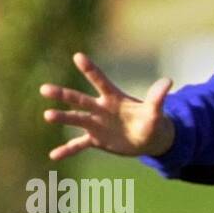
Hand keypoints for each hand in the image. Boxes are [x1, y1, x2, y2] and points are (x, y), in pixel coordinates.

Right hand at [40, 52, 174, 160]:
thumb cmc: (151, 121)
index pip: (100, 81)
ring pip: (76, 119)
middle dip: (63, 95)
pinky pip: (79, 145)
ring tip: (47, 115)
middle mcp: (100, 108)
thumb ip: (157, 97)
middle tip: (45, 89)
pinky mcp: (95, 139)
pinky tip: (53, 155)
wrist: (148, 139)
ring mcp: (96, 124)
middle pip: (79, 99)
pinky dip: (67, 150)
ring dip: (62, 118)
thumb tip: (168, 81)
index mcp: (113, 97)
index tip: (78, 56)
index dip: (90, 69)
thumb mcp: (155, 111)